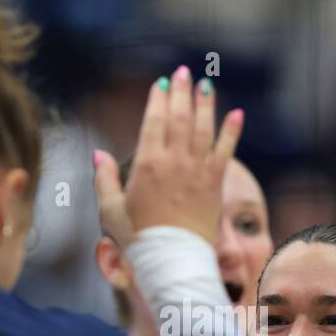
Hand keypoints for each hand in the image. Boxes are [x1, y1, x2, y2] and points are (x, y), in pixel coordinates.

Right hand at [93, 65, 243, 244]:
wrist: (171, 262)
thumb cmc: (137, 238)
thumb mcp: (110, 210)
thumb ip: (103, 179)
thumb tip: (97, 154)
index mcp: (146, 164)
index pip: (154, 121)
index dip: (158, 99)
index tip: (162, 83)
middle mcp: (173, 162)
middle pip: (180, 118)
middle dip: (182, 92)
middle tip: (184, 73)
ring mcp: (196, 172)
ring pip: (203, 129)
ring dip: (206, 104)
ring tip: (207, 85)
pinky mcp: (215, 185)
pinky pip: (225, 151)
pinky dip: (231, 131)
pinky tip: (237, 114)